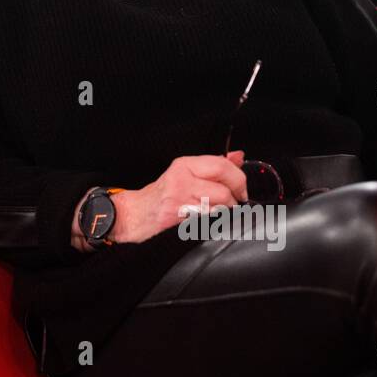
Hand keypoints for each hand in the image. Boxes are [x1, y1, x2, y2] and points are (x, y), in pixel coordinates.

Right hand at [110, 151, 248, 243]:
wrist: (135, 214)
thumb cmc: (161, 195)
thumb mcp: (186, 173)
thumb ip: (213, 165)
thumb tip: (238, 157)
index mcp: (185, 165)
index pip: (221, 165)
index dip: (238, 178)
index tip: (241, 188)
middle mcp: (182, 179)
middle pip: (224, 187)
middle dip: (236, 197)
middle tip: (236, 201)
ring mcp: (180, 199)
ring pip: (219, 205)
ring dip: (225, 211)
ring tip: (219, 210)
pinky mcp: (179, 217)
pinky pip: (208, 218)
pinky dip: (214, 219)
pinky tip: (207, 219)